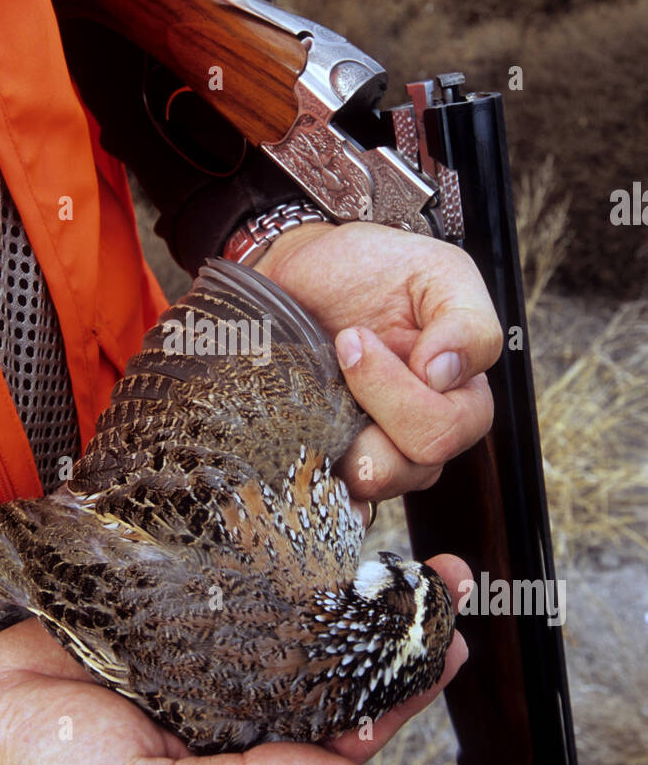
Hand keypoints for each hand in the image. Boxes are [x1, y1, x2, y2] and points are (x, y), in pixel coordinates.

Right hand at [0, 564, 466, 764]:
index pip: (342, 744)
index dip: (399, 700)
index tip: (448, 648)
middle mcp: (229, 729)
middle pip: (330, 681)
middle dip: (390, 638)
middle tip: (442, 582)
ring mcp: (199, 672)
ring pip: (292, 635)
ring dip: (343, 597)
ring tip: (397, 550)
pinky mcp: (166, 624)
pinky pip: (233, 600)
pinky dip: (274, 575)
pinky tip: (311, 541)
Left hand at [256, 220, 502, 500]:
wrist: (296, 270)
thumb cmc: (369, 269)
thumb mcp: (435, 271)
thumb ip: (467, 322)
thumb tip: (444, 375)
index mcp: (460, 394)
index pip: (450, 429)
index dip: (401, 393)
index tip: (356, 336)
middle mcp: (423, 433)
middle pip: (417, 466)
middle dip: (370, 406)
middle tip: (338, 349)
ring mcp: (374, 453)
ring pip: (373, 486)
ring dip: (338, 439)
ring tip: (316, 388)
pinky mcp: (329, 462)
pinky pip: (328, 496)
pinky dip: (310, 475)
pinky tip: (298, 440)